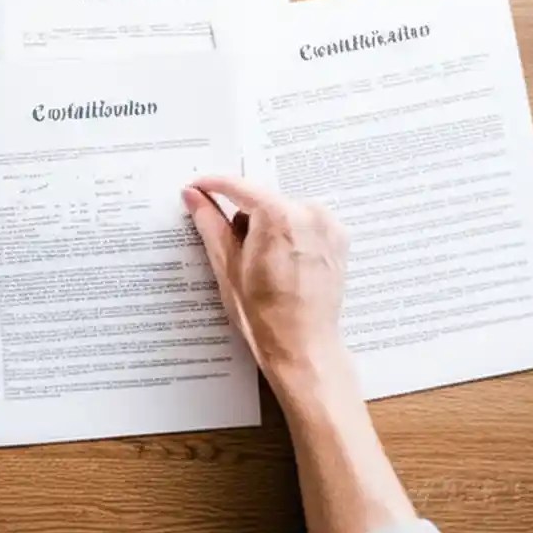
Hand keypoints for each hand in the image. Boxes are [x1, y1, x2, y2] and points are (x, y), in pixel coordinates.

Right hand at [183, 176, 351, 396]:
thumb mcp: (226, 265)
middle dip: (242, 215)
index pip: (238, 187)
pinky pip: (303, 223)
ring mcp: (328, 225)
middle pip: (262, 199)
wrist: (303, 347)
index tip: (196, 187)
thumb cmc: (263, 314)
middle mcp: (308, 212)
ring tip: (258, 263)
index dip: (212, 185)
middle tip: (231, 249)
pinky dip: (287, 234)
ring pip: (283, 210)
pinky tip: (279, 264)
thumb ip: (209, 223)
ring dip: (265, 225)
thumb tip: (193, 196)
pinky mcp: (339, 239)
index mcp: (278, 216)